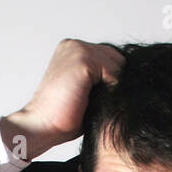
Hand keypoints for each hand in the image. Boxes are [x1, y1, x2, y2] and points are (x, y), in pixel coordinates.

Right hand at [3, 38, 124, 158]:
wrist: (43, 125)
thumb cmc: (62, 116)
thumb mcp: (86, 93)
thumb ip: (101, 81)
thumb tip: (128, 82)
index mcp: (72, 50)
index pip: (109, 56)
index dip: (115, 78)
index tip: (112, 96)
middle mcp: (74, 45)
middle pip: (115, 57)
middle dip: (117, 80)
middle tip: (109, 101)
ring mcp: (77, 50)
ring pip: (116, 64)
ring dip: (115, 86)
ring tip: (103, 103)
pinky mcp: (82, 60)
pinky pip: (112, 71)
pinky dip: (112, 88)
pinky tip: (101, 102)